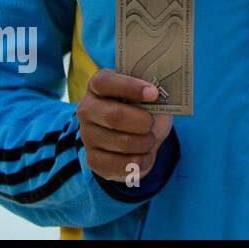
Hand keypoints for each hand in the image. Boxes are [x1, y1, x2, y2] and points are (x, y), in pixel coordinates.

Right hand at [77, 69, 173, 183]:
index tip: (154, 93)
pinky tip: (144, 154)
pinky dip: (141, 160)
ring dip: (145, 142)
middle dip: (143, 122)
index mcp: (98, 86)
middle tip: (152, 124)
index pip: (104, 82)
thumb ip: (151, 91)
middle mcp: (87, 109)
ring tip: (150, 139)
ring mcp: (88, 136)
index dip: (130, 87)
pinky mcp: (93, 160)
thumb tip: (161, 94)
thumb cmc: (144, 108)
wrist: (138, 137)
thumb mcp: (148, 95)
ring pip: (122, 143)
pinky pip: (120, 164)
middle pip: (114, 116)